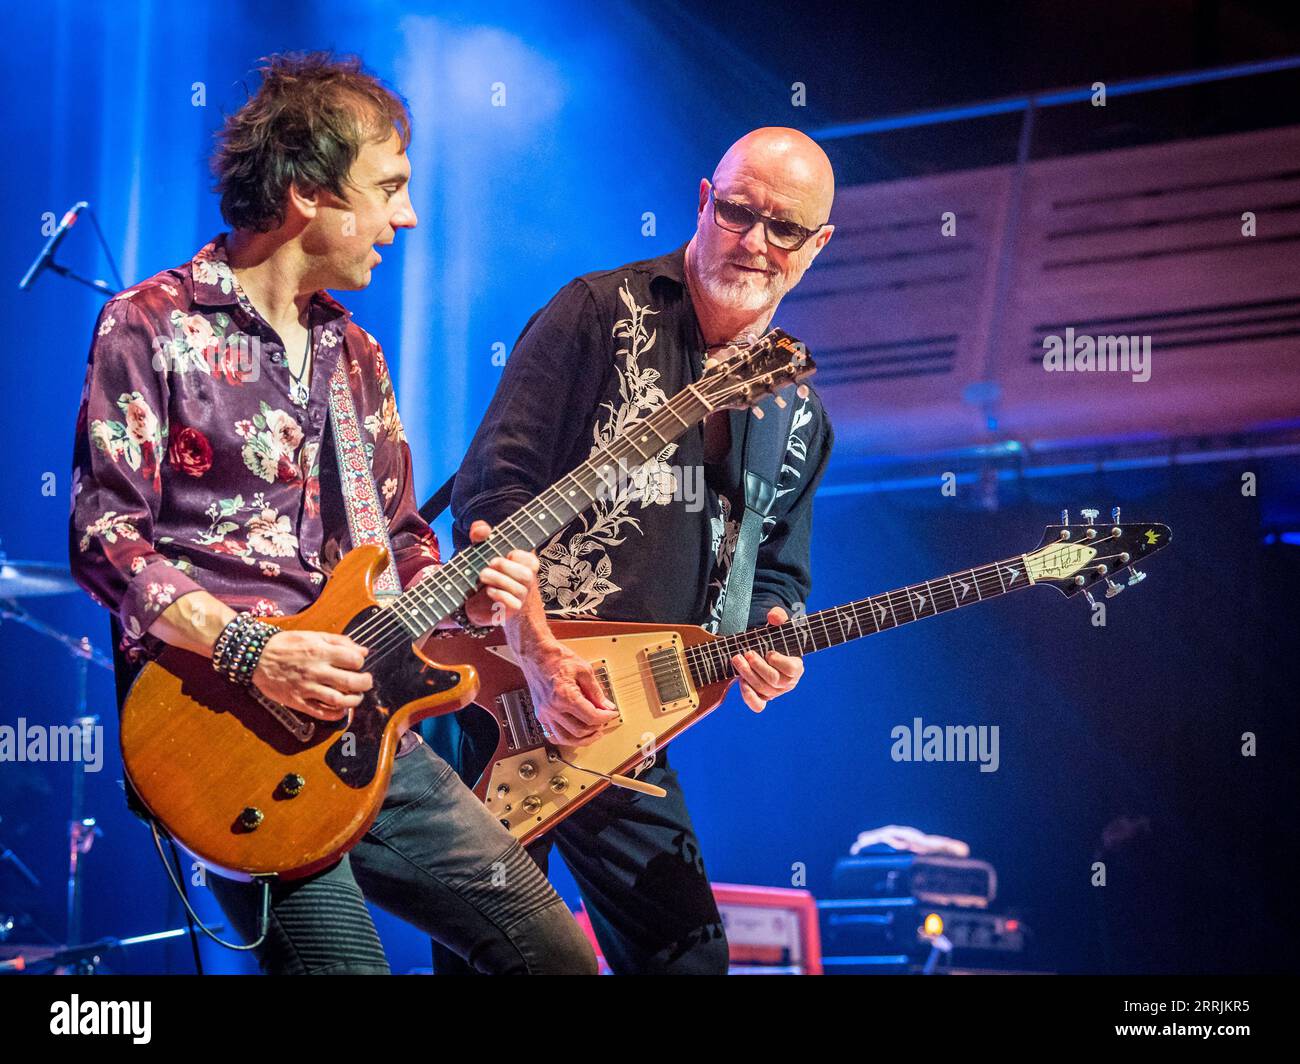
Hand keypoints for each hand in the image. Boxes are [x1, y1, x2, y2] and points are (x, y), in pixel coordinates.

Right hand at [253, 631, 371, 720]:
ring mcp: (307, 688)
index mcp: (321, 652)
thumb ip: (339, 642)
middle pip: (351, 682)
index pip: (354, 660)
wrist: (257, 656)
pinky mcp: (297, 701)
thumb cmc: (286, 644)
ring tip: (356, 697)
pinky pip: (321, 712)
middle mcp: (316, 671)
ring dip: (353, 701)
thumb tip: (363, 651)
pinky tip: (341, 710)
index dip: (360, 663)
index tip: (357, 664)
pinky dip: (336, 714)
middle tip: (366, 682)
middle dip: (365, 684)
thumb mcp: (313, 635)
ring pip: (339, 700)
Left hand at [462, 519, 539, 626]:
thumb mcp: (482, 549)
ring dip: (498, 580)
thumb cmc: (485, 570)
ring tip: (482, 575)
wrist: (478, 601)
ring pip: (519, 589)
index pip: (530, 559)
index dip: (516, 555)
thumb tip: (481, 529)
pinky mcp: (511, 610)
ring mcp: (521, 597)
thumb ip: (481, 534)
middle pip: (526, 574)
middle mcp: (526, 581)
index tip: (504, 554)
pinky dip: (499, 595)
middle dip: (506, 567)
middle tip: (490, 563)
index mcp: (525, 564)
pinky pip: (512, 604)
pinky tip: (489, 590)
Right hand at [522, 639, 619, 746]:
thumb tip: (606, 705)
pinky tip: (574, 735)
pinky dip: (565, 739)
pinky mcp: (540, 714)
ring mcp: (545, 713)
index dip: (606, 717)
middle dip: (596, 728)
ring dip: (582, 739)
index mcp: (565, 696)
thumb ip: (596, 691)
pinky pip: (552, 735)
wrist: (536, 653)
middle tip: (604, 720)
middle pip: (580, 731)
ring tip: (593, 732)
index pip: (591, 717)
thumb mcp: (583, 670)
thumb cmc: (556, 657)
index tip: (612, 713)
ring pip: (565, 739)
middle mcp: (553, 708)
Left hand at [730, 606, 805, 712]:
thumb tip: (774, 616)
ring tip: (737, 660)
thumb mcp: (777, 626)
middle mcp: (787, 683)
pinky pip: (758, 705)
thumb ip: (778, 617)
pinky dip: (749, 697)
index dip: (780, 661)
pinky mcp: (762, 698)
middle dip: (758, 666)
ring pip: (762, 689)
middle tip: (747, 653)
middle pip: (774, 680)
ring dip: (747, 674)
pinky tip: (740, 682)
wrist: (764, 650)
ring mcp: (775, 692)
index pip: (792, 669)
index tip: (769, 652)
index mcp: (796, 667)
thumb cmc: (773, 639)